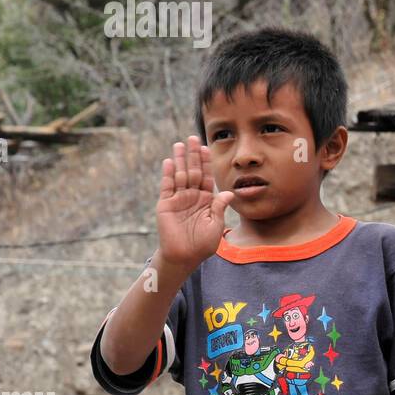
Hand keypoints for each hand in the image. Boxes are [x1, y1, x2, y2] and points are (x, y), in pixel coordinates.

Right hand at [156, 136, 233, 269]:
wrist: (184, 256)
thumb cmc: (202, 244)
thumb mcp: (216, 225)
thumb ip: (219, 208)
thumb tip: (228, 192)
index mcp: (206, 200)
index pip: (206, 177)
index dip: (206, 163)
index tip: (208, 148)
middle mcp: (192, 196)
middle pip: (192, 171)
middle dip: (193, 155)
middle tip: (193, 138)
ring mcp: (178, 199)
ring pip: (179, 175)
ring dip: (180, 160)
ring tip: (180, 144)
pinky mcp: (166, 204)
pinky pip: (167, 187)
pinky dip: (168, 174)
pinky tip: (169, 162)